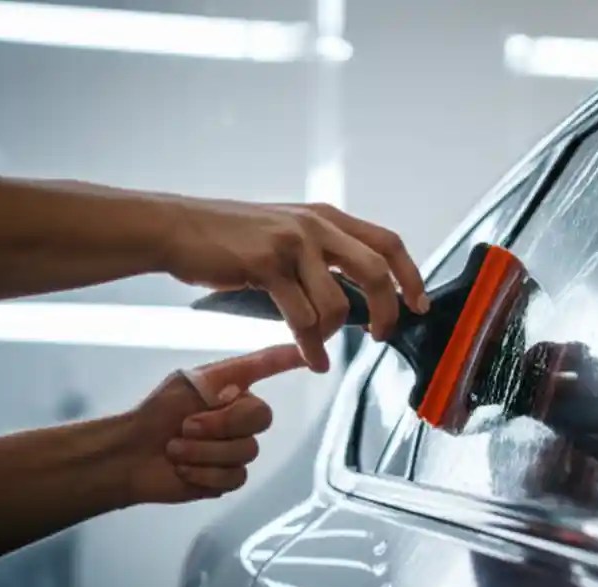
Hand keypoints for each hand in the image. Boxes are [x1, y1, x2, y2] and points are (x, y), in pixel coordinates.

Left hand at [121, 344, 305, 504]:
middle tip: (187, 427)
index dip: (291, 360)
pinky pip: (235, 476)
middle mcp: (241, 415)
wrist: (130, 457)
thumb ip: (223, 379)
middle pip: (261, 418)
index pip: (269, 367)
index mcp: (233, 387)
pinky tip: (184, 470)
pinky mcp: (230, 477)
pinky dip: (204, 473)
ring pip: (246, 451)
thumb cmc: (156, 414)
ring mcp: (238, 447)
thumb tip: (250, 382)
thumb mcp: (187, 384)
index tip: (314, 357)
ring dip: (204, 452)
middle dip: (221, 425)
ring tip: (176, 449)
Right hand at [163, 198, 429, 371]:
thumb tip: (360, 291)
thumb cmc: (231, 237)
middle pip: (376, 271)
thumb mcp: (287, 232)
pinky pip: (301, 318)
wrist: (177, 228)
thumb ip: (323, 253)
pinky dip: (310, 347)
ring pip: (336, 304)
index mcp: (327, 217)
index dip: (412, 275)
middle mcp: (315, 225)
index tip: (420, 304)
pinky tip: (311, 358)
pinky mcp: (266, 265)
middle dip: (387, 310)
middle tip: (381, 334)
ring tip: (320, 348)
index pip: (388, 243)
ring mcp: (292, 244)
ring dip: (332, 335)